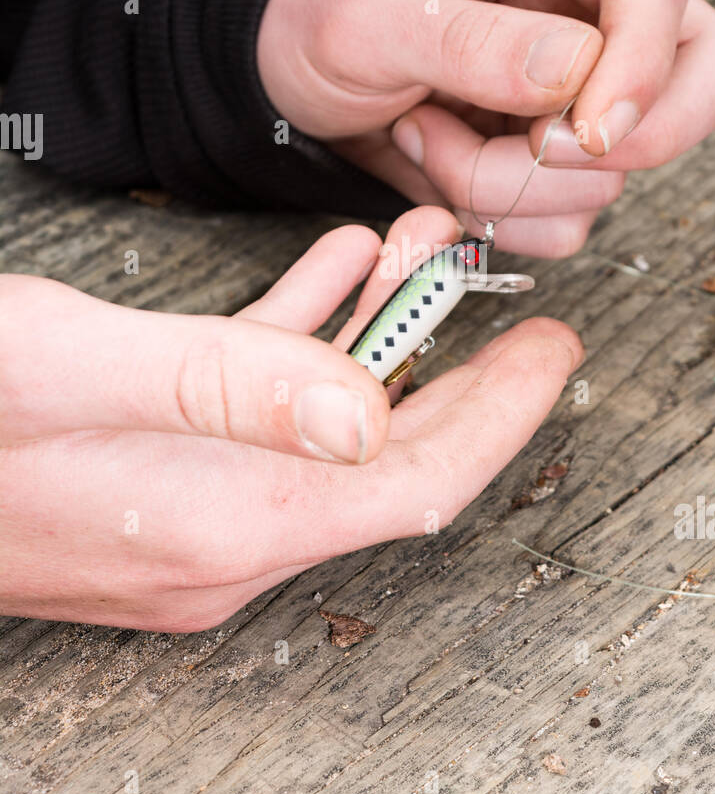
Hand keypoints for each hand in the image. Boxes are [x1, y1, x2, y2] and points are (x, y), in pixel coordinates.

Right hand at [0, 208, 580, 630]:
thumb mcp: (76, 369)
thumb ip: (228, 390)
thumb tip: (369, 417)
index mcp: (229, 520)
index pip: (417, 482)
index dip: (501, 416)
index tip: (558, 352)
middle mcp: (224, 541)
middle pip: (384, 462)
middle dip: (456, 373)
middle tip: (520, 307)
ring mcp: (188, 523)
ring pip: (322, 431)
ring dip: (376, 344)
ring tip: (422, 252)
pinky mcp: (152, 493)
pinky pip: (260, 423)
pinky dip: (302, 353)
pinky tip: (329, 281)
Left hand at [257, 0, 714, 255]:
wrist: (275, 68)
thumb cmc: (312, 9)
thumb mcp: (367, 16)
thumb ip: (470, 43)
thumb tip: (578, 74)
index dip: (643, 67)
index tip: (585, 134)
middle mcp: (589, 2)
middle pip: (708, 73)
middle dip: (625, 139)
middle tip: (530, 149)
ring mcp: (584, 84)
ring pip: (620, 169)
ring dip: (512, 183)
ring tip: (425, 135)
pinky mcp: (557, 151)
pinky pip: (573, 217)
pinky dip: (503, 216)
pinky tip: (438, 164)